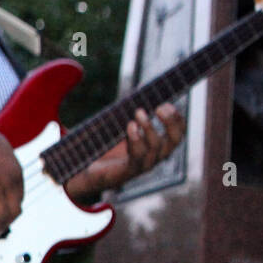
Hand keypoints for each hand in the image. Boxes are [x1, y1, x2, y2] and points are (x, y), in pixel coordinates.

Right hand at [0, 108, 23, 237]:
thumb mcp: (1, 149)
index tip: (4, 215)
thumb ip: (6, 167)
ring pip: (1, 217)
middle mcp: (8, 180)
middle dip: (6, 223)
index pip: (20, 198)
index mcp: (16, 169)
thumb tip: (3, 183)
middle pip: (14, 211)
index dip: (12, 210)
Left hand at [66, 102, 185, 203]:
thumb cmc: (103, 145)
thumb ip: (132, 111)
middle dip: (171, 121)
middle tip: (158, 107)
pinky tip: (130, 126)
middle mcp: (154, 156)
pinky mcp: (128, 171)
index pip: (178, 132)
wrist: (85, 170)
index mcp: (157, 146)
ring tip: (138, 113)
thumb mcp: (121, 125)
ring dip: (149, 126)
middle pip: (175, 140)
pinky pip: (139, 156)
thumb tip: (137, 90)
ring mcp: (142, 165)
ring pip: (156, 147)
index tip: (165, 103)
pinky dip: (137, 139)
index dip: (177, 117)